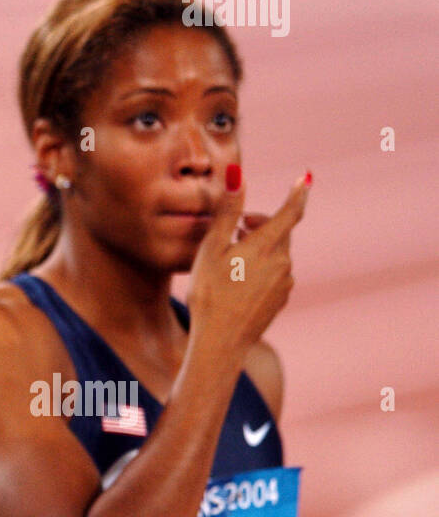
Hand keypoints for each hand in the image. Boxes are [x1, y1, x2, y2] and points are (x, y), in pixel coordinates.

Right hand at [186, 166, 310, 360]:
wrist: (221, 341)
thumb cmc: (210, 292)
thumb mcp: (212, 248)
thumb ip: (228, 211)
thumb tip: (238, 174)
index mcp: (267, 246)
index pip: (290, 212)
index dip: (298, 193)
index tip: (306, 178)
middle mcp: (283, 263)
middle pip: (280, 232)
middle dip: (261, 223)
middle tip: (235, 227)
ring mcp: (284, 284)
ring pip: (276, 254)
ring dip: (258, 247)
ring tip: (229, 258)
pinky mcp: (280, 300)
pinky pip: (274, 274)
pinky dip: (260, 268)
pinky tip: (236, 280)